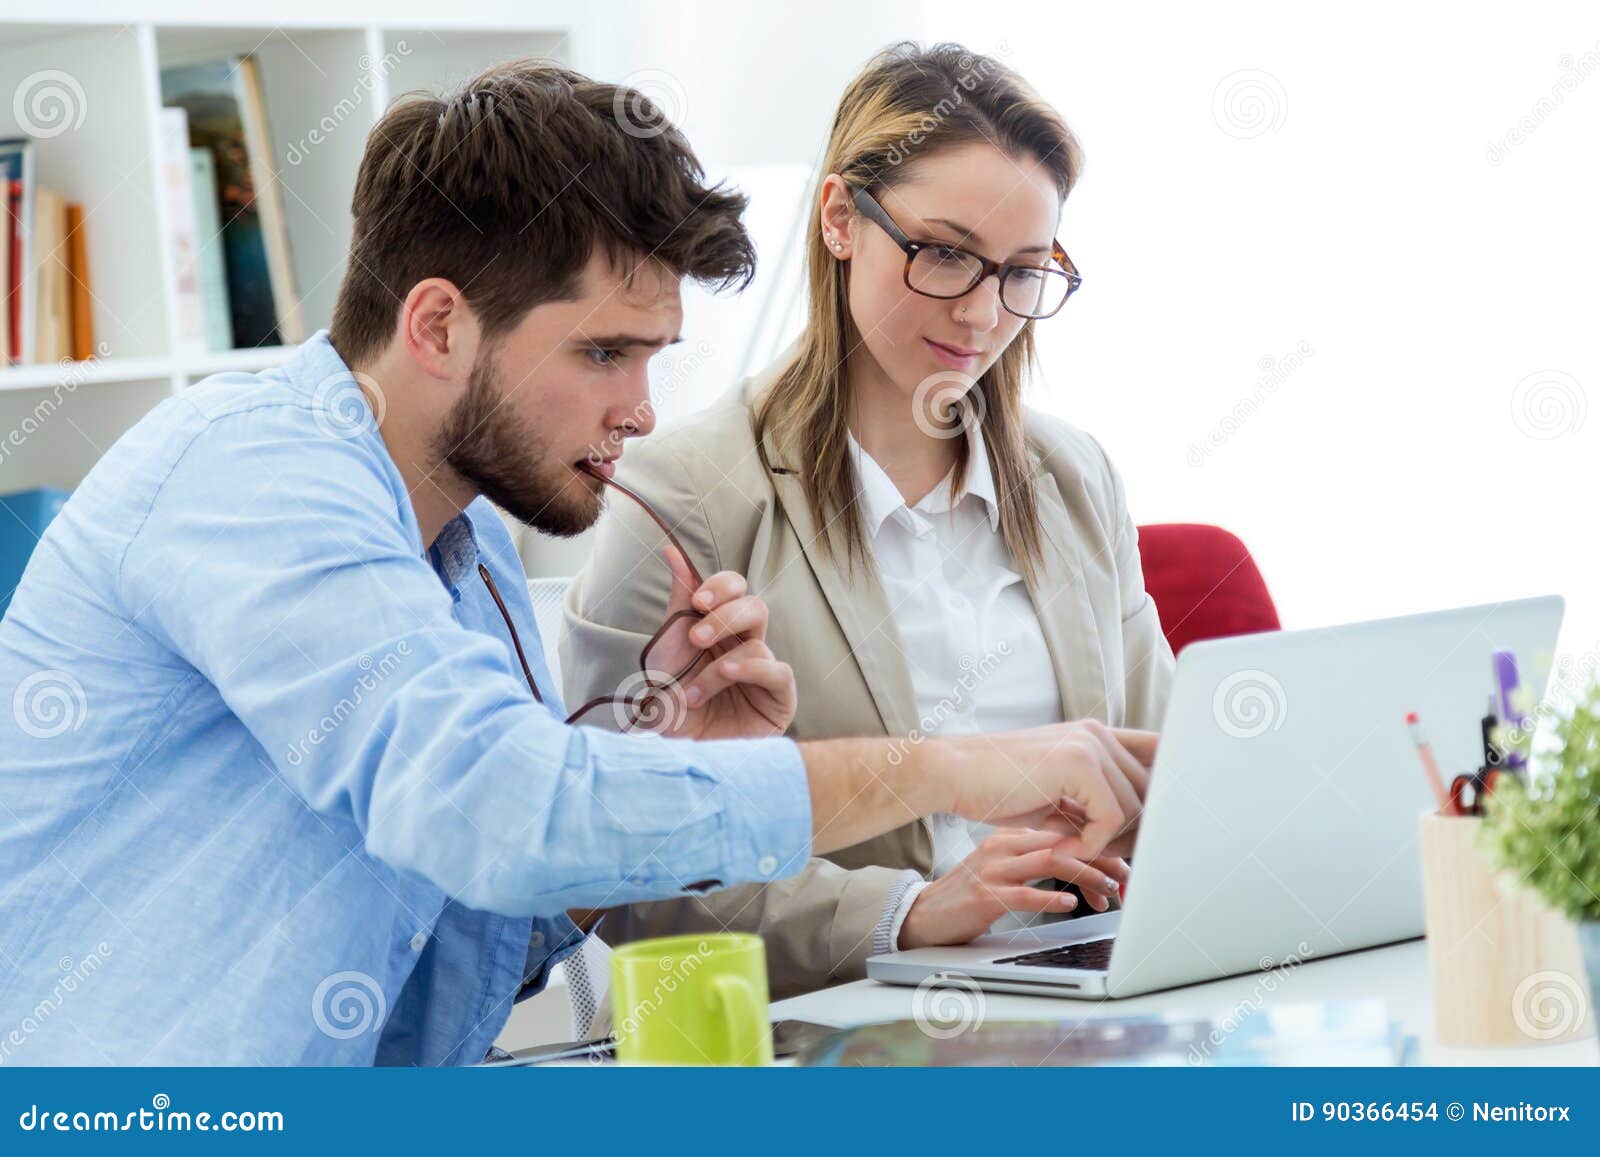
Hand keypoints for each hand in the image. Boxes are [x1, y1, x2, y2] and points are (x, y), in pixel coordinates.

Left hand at [643, 545, 795, 739]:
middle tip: (697, 636)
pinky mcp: (779, 698)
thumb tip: (672, 550)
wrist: (677, 754)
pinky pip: (777, 671)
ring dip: (719, 663)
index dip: (722, 585)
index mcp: (720, 628)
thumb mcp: (667, 649)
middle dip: (725, 614)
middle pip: (754, 605)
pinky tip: (723, 680)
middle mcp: (745, 645)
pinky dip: (748, 670)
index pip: (736, 588)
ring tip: (694, 689)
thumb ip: (678, 602)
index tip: (697, 600)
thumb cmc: (672, 703)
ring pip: (759, 639)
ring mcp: (764, 671)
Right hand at [898, 829, 1128, 948]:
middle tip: (1126, 876)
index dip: (1099, 846)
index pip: (1064, 831)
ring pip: (1050, 862)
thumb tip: (1089, 868)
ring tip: (1109, 890)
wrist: (923, 914)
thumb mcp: (1006, 867)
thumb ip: (1039, 860)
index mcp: (1010, 835)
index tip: (1123, 864)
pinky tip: (1071, 906)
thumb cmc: (969, 893)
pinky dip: (1052, 899)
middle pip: (1063, 842)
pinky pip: (1024, 893)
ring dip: (1086, 875)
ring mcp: (992, 869)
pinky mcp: (983, 895)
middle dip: (1102, 858)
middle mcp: (1002, 845)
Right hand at [943, 721, 1156, 861]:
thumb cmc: (996, 786)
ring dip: (1109, 842)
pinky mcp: (1077, 766)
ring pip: (1134, 807)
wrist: (953, 774)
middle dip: (1135, 832)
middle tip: (1109, 858)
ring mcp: (1088, 746)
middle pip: (1151, 790)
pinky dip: (1090, 844)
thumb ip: (1092, 800)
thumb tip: (1135, 830)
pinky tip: (1062, 847)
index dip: (1164, 791)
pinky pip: (1109, 818)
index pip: (1158, 753)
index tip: (1153, 828)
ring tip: (1076, 852)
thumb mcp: (1055, 791)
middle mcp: (1096, 734)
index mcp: (1094, 735)